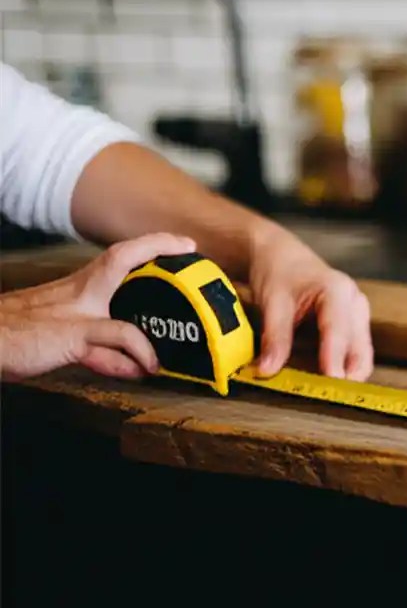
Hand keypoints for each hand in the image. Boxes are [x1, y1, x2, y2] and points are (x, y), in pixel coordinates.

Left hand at [0, 233, 196, 380]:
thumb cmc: (13, 336)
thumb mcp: (71, 339)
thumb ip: (110, 349)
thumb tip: (145, 362)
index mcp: (88, 288)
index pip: (127, 255)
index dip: (159, 245)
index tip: (188, 247)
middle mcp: (84, 295)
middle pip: (126, 268)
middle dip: (157, 262)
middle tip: (188, 270)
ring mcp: (75, 311)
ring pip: (117, 296)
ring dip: (143, 294)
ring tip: (171, 303)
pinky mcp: (66, 332)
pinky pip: (104, 329)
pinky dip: (124, 338)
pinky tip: (134, 354)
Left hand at [240, 231, 371, 380]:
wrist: (281, 255)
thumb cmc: (279, 273)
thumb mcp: (272, 303)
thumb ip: (274, 338)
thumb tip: (266, 370)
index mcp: (336, 291)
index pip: (338, 330)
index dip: (335, 358)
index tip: (332, 382)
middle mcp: (354, 302)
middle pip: (360, 346)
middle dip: (349, 374)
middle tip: (331, 398)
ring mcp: (358, 313)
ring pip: (362, 353)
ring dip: (349, 374)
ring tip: (328, 394)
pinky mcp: (355, 323)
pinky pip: (356, 351)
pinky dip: (345, 367)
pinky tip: (329, 381)